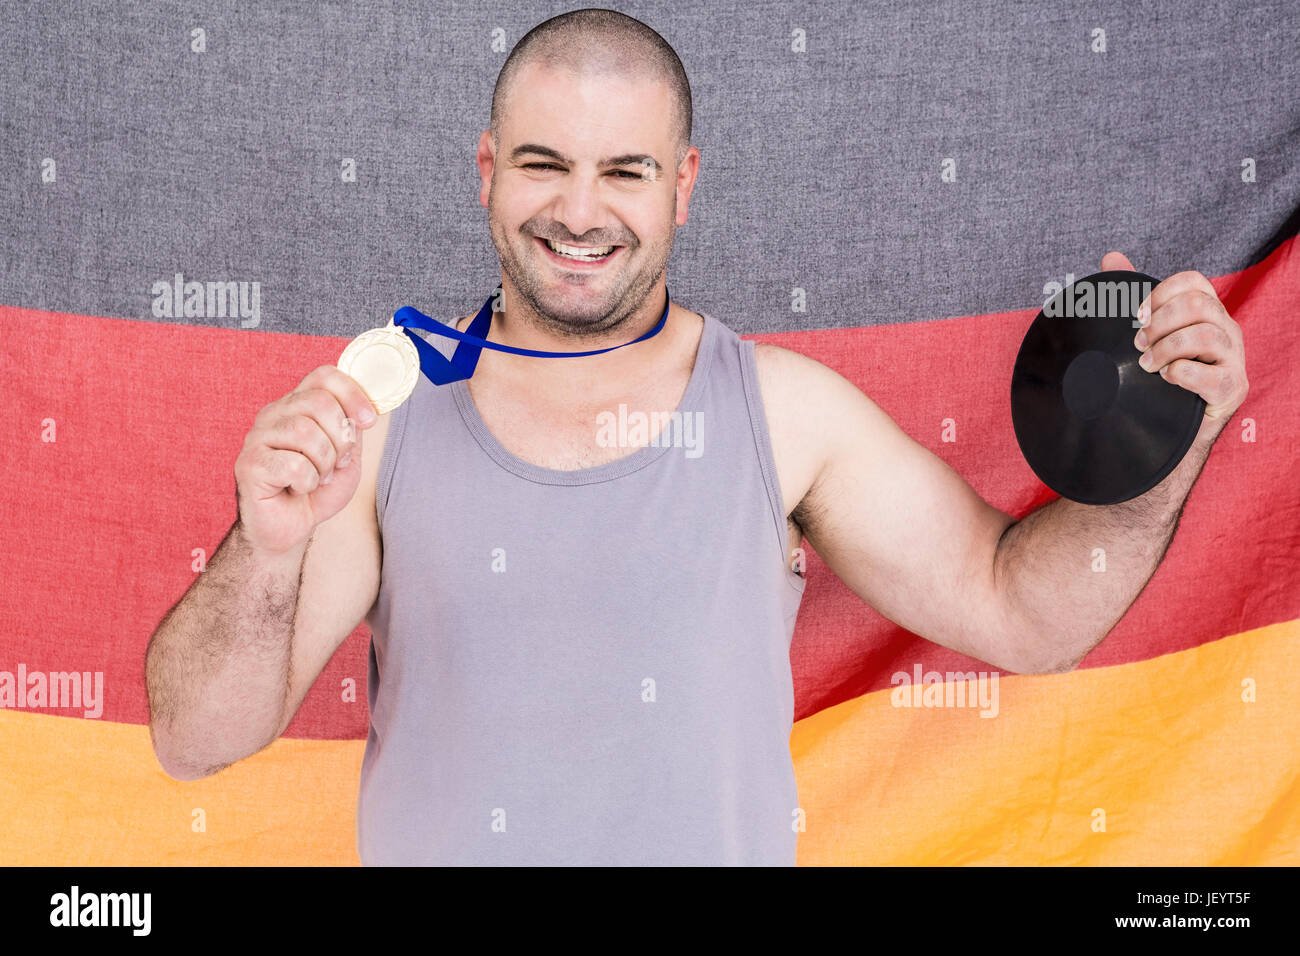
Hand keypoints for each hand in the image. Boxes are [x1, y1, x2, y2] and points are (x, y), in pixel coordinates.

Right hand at [234, 365, 378, 555]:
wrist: (291, 527)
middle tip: (336, 463)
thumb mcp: (347, 456)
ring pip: (305, 432)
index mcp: (298, 405)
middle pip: (319, 403)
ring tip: (317, 478)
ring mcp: (257, 437)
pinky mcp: (249, 464)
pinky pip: (292, 464)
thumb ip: (353, 429)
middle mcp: (274, 414)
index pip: (324, 376)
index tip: (369, 421)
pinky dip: (307, 482)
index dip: (352, 393)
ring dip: (324, 463)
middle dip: (341, 439)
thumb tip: (364, 409)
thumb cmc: (318, 489)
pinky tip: (299, 488)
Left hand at [1102, 251, 1248, 443]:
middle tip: (1138, 344)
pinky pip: (1209, 375)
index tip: (1137, 315)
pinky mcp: (1232, 388)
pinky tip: (1166, 380)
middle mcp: (1226, 329)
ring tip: (1147, 365)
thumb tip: (1111, 257)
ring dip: (1166, 349)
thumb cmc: (1159, 374)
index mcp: (1207, 312)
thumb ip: (1130, 294)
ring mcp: (1234, 359)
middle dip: (1159, 323)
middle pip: (1198, 305)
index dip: (1161, 293)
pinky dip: (1180, 375)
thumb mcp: (1146, 332)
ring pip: (1205, 336)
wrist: (1171, 425)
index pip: (1193, 282)